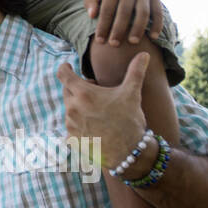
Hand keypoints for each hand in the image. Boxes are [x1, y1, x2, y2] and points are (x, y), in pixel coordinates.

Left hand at [57, 52, 150, 170]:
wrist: (129, 153)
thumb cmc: (129, 121)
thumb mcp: (132, 94)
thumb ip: (135, 71)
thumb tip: (144, 54)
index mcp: (83, 94)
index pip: (63, 74)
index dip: (65, 68)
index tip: (68, 66)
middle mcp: (72, 108)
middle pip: (68, 91)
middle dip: (78, 88)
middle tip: (95, 92)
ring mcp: (71, 125)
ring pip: (70, 109)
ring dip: (79, 107)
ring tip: (98, 111)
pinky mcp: (72, 138)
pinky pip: (71, 126)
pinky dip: (80, 123)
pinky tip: (95, 126)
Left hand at [83, 0, 162, 46]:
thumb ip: (90, 2)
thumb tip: (91, 15)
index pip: (107, 10)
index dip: (103, 26)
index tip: (100, 41)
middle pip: (124, 12)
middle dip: (119, 29)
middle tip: (114, 44)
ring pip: (143, 12)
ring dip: (138, 28)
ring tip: (133, 42)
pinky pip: (158, 12)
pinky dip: (157, 24)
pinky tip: (153, 37)